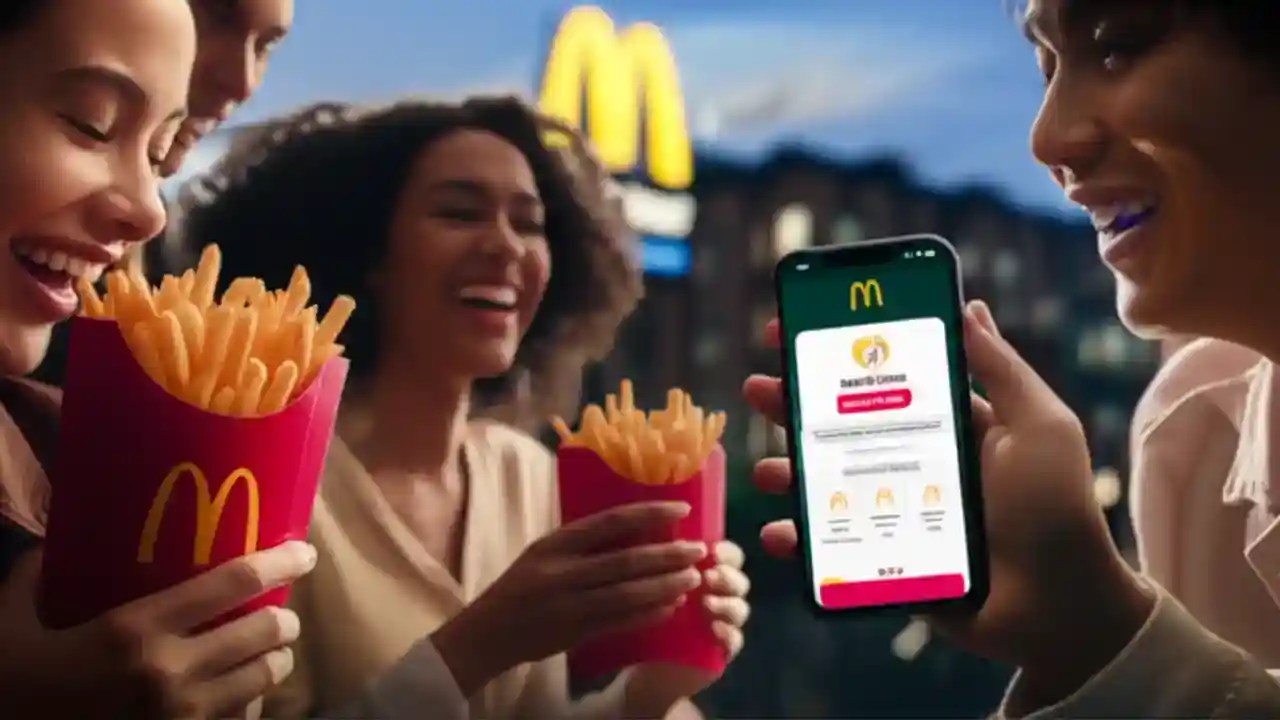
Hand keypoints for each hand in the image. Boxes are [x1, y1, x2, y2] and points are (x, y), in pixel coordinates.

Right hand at [3, 541, 315, 718]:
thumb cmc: (10, 684)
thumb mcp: (13, 623)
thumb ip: (38, 577)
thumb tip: (52, 548)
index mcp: (136, 629)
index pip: (231, 583)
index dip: (279, 564)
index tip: (304, 553)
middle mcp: (170, 671)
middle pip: (263, 633)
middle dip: (283, 620)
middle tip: (282, 613)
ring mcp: (181, 717)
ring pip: (262, 680)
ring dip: (274, 661)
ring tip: (271, 652)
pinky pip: (239, 719)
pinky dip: (249, 705)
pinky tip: (242, 696)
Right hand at [432, 501, 706, 695]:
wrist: (489, 632)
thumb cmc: (521, 585)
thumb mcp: (543, 551)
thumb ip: (581, 541)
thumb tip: (632, 523)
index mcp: (555, 544)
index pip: (610, 521)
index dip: (649, 514)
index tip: (681, 508)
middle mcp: (562, 573)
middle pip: (626, 561)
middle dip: (667, 554)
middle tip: (699, 549)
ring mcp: (569, 606)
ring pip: (628, 594)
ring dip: (665, 586)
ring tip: (692, 578)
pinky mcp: (575, 634)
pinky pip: (620, 623)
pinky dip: (648, 615)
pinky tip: (671, 607)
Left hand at [626, 540, 750, 717]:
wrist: (642, 662)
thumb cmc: (645, 613)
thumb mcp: (648, 580)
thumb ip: (656, 558)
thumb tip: (651, 526)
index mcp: (708, 572)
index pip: (729, 555)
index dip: (726, 552)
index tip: (711, 550)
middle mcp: (721, 595)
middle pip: (739, 580)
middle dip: (728, 577)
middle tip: (709, 577)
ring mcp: (725, 623)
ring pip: (740, 609)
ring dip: (727, 604)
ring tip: (707, 604)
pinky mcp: (723, 651)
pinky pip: (735, 641)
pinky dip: (728, 634)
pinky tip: (714, 630)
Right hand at [743, 303, 1153, 707]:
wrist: (1058, 605)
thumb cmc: (1055, 509)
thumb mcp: (1038, 425)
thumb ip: (1001, 368)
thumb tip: (970, 307)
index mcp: (949, 424)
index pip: (885, 378)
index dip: (841, 353)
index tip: (798, 329)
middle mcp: (915, 462)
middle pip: (840, 426)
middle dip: (793, 406)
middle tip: (759, 388)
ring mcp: (894, 510)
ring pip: (825, 484)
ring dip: (786, 472)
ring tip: (766, 470)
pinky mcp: (884, 557)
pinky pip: (829, 545)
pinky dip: (797, 539)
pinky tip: (779, 532)